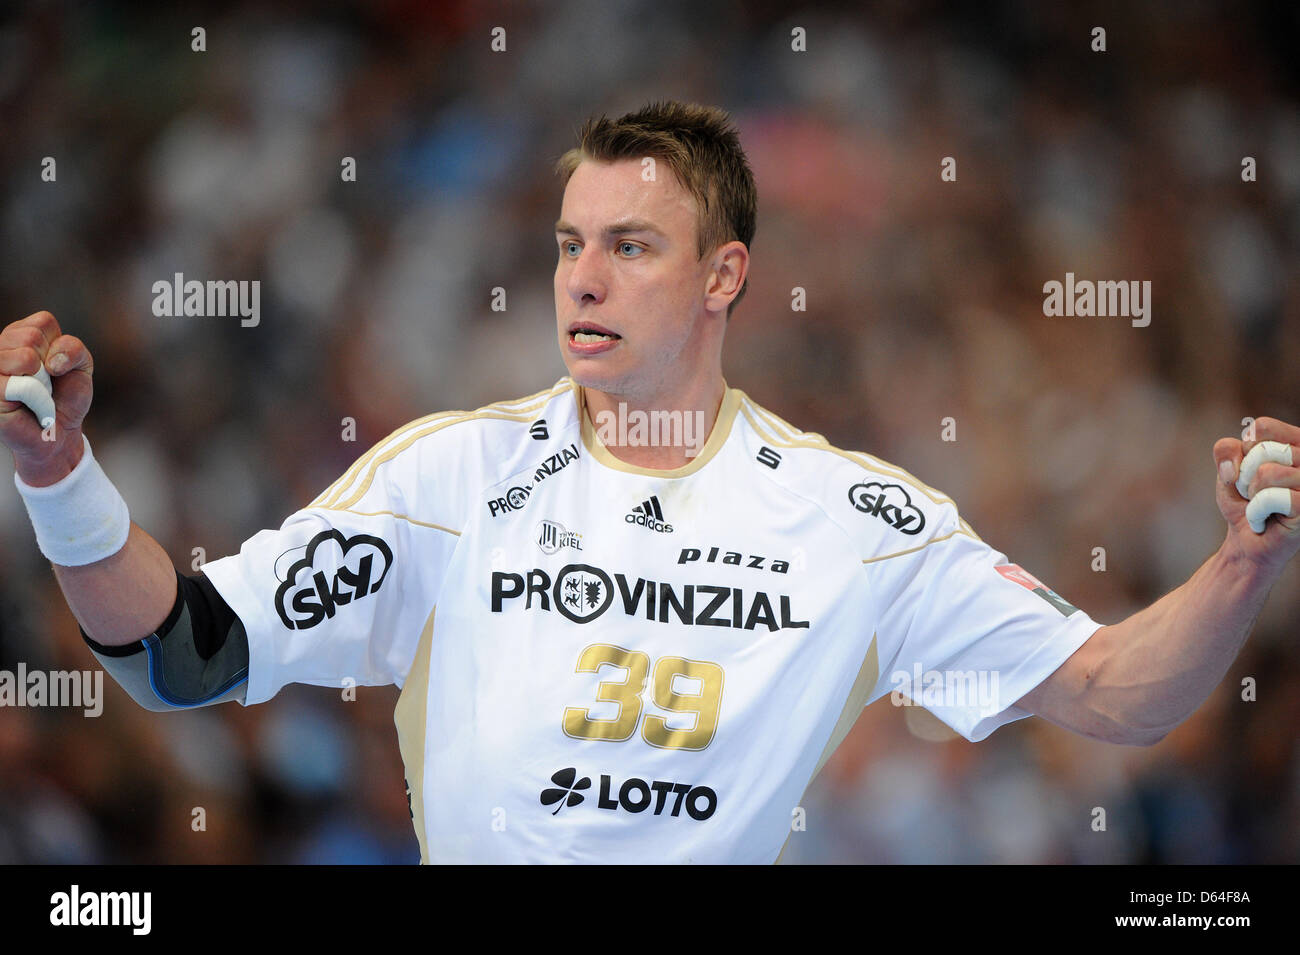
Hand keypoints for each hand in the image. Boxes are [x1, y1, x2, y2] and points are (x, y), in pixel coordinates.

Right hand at [0, 311, 93, 485]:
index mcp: (19, 336)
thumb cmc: (65, 398)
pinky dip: (37, 398)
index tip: (57, 366)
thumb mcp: (81, 366)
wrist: (60, 433)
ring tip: (36, 392)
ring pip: (25, 356)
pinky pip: (20, 384)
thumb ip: (73, 348)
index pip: (43, 322)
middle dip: (50, 363)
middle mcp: (0, 349)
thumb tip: (51, 360)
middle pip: (32, 336)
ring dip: (42, 381)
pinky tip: (30, 405)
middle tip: (46, 382)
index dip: (59, 346)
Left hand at [1213, 417, 1299, 573]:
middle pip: (1263, 450)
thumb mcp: (1228, 470)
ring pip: (1267, 472)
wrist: (1247, 541)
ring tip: (1262, 505)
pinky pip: (1272, 497)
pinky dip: (1257, 511)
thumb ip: (1226, 450)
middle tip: (1255, 492)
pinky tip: (1266, 519)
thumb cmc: (1243, 501)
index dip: (1244, 450)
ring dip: (1253, 494)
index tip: (1249, 468)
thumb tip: (1235, 465)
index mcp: (1297, 442)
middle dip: (1245, 476)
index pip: (1263, 427)